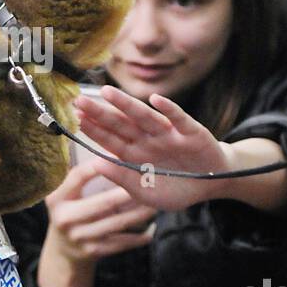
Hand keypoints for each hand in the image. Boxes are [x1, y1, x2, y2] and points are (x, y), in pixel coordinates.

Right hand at [43, 159, 156, 263]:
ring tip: (156, 204)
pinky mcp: (93, 252)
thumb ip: (80, 178)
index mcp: (57, 198)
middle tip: (150, 182)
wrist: (62, 251)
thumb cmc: (70, 212)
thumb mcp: (65, 195)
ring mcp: (80, 237)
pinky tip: (152, 228)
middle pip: (104, 202)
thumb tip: (107, 154)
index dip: (99, 165)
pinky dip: (140, 236)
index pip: (78, 176)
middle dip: (130, 192)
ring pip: (118, 223)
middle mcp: (66, 218)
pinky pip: (122, 243)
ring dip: (140, 213)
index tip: (120, 156)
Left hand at [74, 86, 229, 211]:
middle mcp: (147, 139)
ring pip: (144, 117)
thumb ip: (123, 179)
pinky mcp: (190, 132)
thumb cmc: (177, 188)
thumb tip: (96, 165)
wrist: (212, 185)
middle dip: (100, 113)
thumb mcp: (146, 193)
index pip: (109, 139)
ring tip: (108, 92)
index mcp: (134, 154)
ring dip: (126, 104)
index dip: (92, 129)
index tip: (74, 118)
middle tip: (79, 100)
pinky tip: (156, 100)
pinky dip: (169, 109)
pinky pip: (178, 119)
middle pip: (120, 124)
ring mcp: (168, 134)